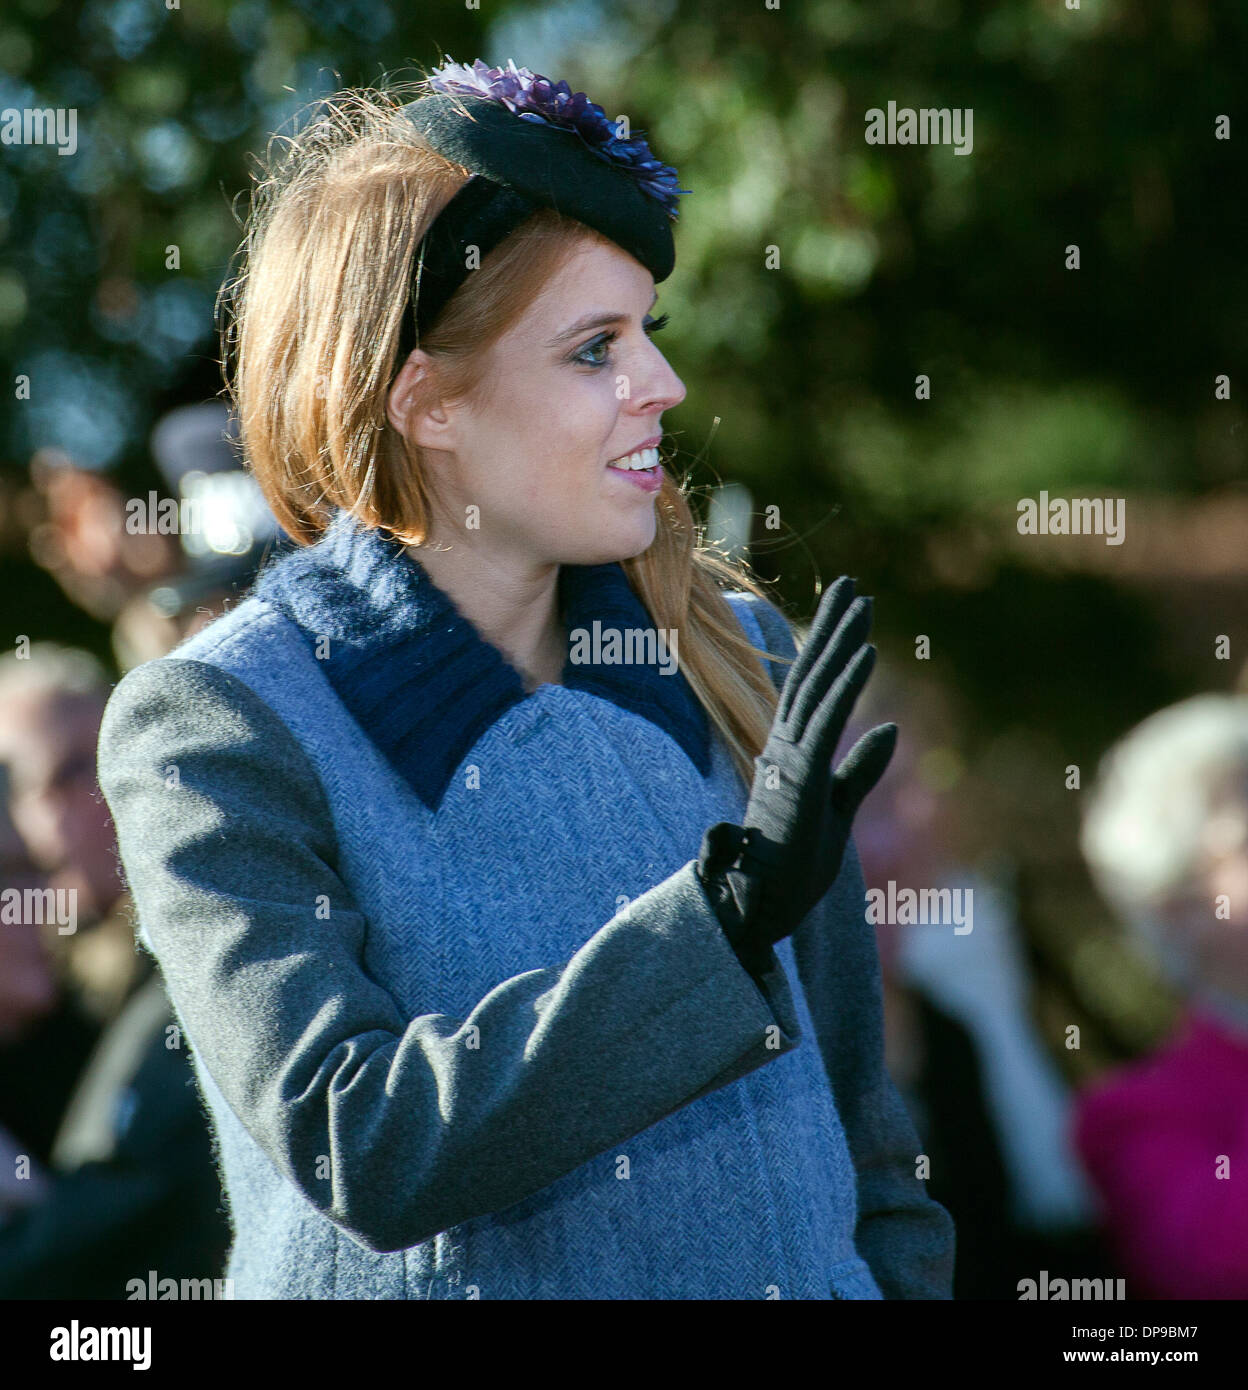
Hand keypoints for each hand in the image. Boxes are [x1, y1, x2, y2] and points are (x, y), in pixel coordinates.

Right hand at [698, 578, 895, 954]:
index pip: (813, 689)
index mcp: (792, 754)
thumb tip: (892, 729)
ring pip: (819, 688)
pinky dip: (848, 684)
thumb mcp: (839, 811)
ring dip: (841, 642)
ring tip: (863, 601)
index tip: (851, 607)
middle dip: (833, 627)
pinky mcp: (800, 781)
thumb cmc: (792, 870)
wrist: (756, 912)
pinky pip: (829, 722)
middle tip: (853, 583)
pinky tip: (867, 651)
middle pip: (812, 675)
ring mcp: (789, 762)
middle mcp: (785, 748)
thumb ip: (862, 770)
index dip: (831, 645)